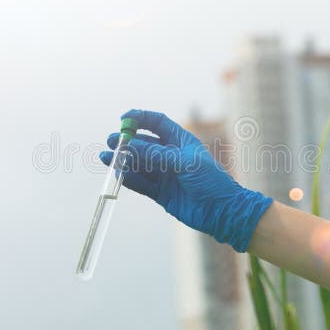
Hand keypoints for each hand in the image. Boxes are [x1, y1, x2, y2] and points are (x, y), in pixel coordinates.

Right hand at [98, 109, 272, 252]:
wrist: (221, 211)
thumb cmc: (210, 181)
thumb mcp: (184, 162)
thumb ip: (156, 154)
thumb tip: (130, 145)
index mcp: (180, 141)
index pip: (157, 123)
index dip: (140, 118)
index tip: (123, 119)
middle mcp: (170, 156)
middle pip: (143, 144)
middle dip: (126, 142)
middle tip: (111, 141)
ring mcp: (165, 175)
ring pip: (139, 165)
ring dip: (123, 161)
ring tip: (107, 159)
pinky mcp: (161, 193)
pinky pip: (141, 184)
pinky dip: (128, 179)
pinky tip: (118, 174)